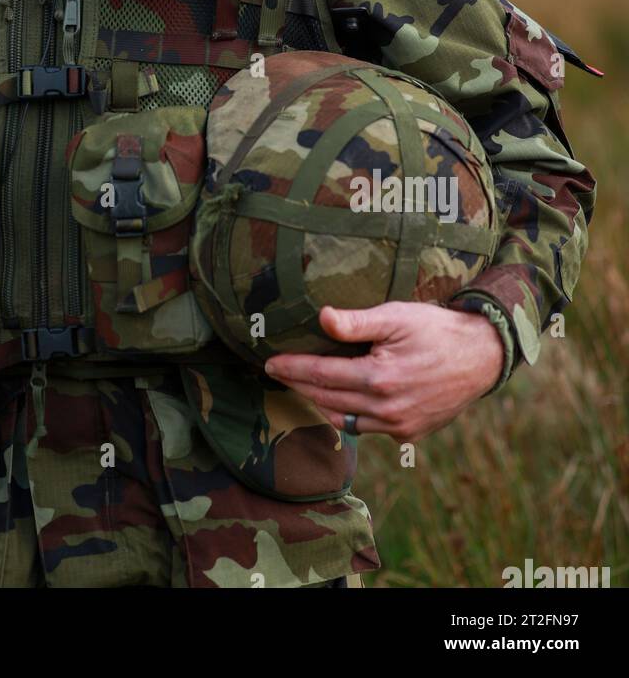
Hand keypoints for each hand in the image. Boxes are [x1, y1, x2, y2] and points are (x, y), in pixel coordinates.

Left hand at [264, 302, 505, 441]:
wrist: (481, 356)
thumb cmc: (436, 329)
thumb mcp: (396, 316)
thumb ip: (356, 322)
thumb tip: (321, 316)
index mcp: (379, 379)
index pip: (322, 374)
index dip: (292, 368)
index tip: (269, 363)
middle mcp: (386, 409)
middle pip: (327, 398)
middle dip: (299, 385)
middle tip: (276, 374)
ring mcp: (398, 426)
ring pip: (344, 419)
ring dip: (320, 403)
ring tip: (302, 387)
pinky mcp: (409, 434)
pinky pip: (367, 429)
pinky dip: (347, 417)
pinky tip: (338, 402)